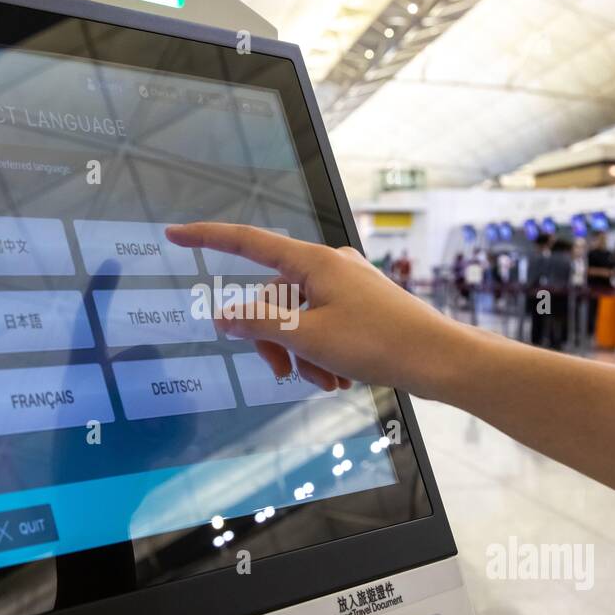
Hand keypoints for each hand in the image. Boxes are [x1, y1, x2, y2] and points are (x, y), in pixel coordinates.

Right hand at [165, 223, 460, 397]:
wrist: (439, 360)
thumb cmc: (379, 343)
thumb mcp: (307, 337)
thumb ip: (259, 323)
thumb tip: (221, 313)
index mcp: (314, 261)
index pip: (248, 243)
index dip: (208, 237)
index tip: (175, 233)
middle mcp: (329, 266)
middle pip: (272, 298)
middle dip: (272, 339)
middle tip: (282, 373)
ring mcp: (345, 285)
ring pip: (296, 318)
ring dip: (300, 354)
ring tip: (324, 381)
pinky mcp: (358, 306)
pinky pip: (320, 325)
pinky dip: (320, 353)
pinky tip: (337, 378)